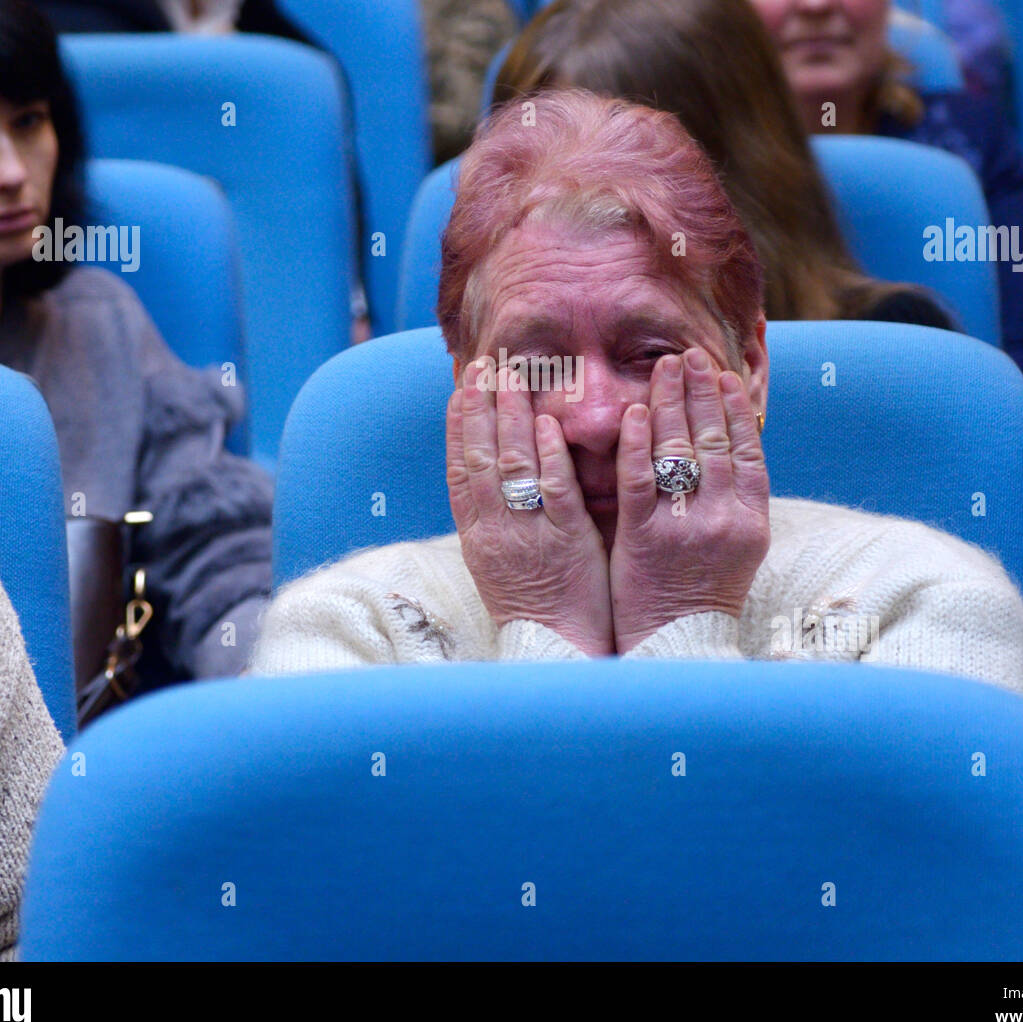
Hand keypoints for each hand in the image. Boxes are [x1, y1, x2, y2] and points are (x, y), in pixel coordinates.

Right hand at [447, 359, 613, 655]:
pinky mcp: (565, 541)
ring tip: (510, 376)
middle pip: (479, 458)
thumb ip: (499, 521)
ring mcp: (527, 534)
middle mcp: (494, 530)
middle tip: (483, 366)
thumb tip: (497, 482)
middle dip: (479, 408)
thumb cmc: (536, 609)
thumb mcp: (502, 564)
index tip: (460, 389)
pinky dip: (547, 454)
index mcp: (477, 536)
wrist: (557, 655)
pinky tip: (546, 423)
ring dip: (510, 417)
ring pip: (512, 465)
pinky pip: (553, 491)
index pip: (460, 470)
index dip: (457, 427)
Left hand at [609, 347, 769, 653]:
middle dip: (703, 392)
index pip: (748, 450)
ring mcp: (685, 526)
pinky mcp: (645, 537)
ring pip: (681, 450)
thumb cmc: (703, 596)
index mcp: (752, 520)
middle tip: (690, 356)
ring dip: (674, 402)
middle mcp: (725, 518)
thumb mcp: (736, 548)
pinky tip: (636, 410)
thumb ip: (734, 502)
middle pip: (715, 440)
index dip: (735, 408)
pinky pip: (641, 479)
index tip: (723, 374)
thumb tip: (729, 454)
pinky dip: (640, 441)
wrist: (677, 648)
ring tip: (666, 366)